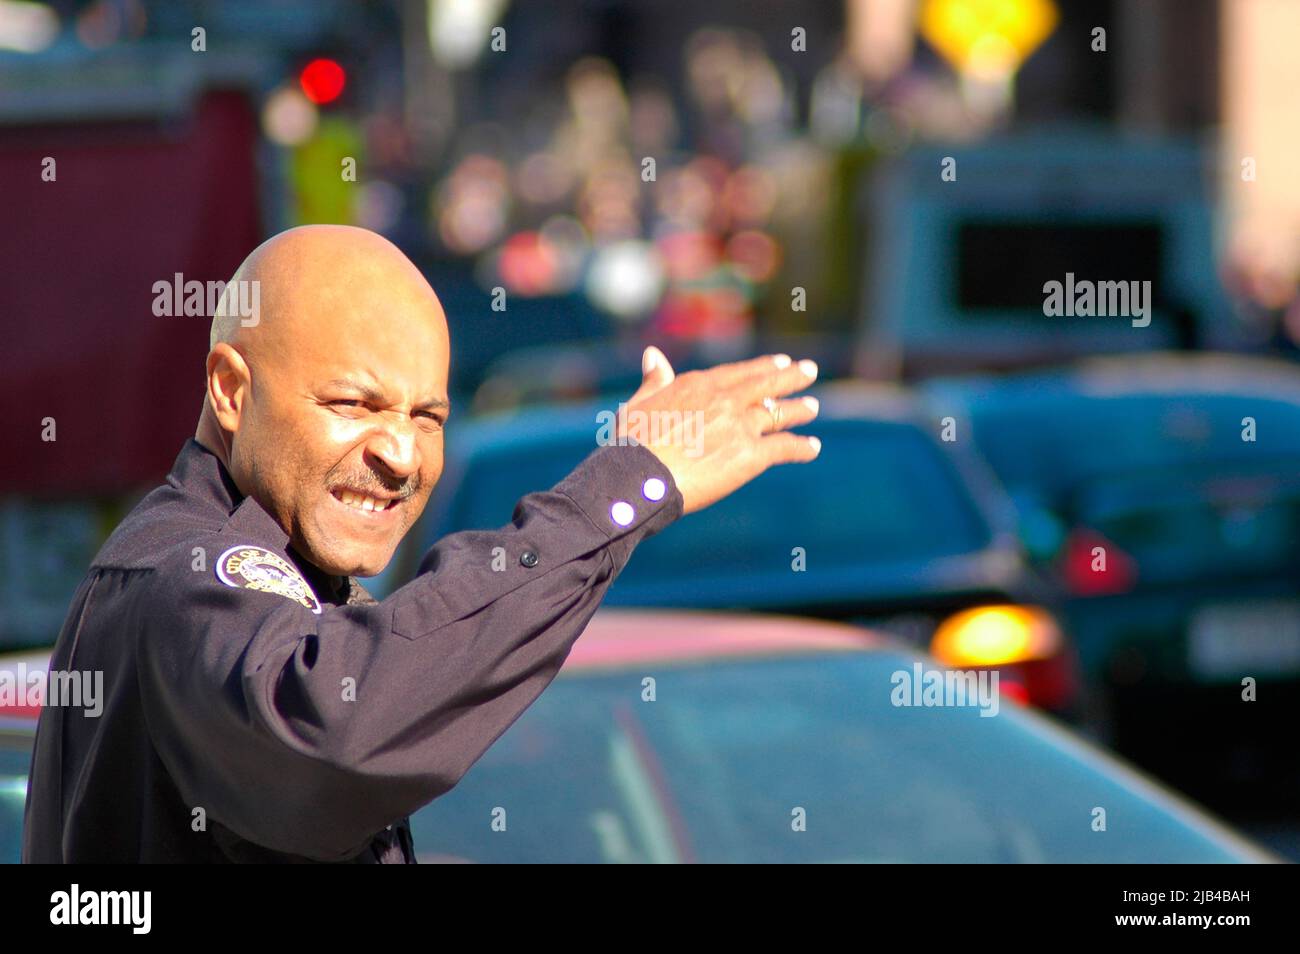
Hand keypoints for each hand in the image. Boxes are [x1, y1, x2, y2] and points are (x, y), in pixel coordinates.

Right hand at [618, 346, 820, 514]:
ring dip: (798, 409)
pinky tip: (813, 448)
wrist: (640, 475)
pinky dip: (802, 448)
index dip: (761, 367)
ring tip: (812, 407)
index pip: (738, 373)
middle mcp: (725, 400)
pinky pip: (784, 447)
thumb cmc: (631, 443)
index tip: (778, 361)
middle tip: (809, 370)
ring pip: (779, 413)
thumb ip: (654, 380)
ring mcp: (740, 426)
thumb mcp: (639, 404)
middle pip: (766, 385)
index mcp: (698, 386)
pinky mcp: (750, 455)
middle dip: (790, 376)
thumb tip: (653, 355)